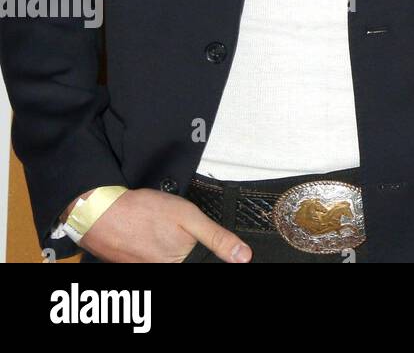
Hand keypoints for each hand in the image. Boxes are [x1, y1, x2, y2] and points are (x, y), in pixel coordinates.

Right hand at [76, 188, 251, 262]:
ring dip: (172, 253)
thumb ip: (216, 238)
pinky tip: (152, 239)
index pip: (204, 265)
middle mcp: (162, 272)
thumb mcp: (189, 217)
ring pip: (170, 263)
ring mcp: (146, 271)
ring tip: (160, 234)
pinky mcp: (133, 267)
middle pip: (187, 264)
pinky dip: (157, 252)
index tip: (213, 250)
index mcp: (179, 265)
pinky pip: (152, 262)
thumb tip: (243, 256)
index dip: (213, 258)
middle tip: (172, 234)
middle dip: (189, 253)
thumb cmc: (143, 211)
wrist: (100, 213)